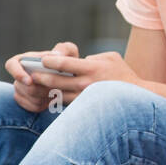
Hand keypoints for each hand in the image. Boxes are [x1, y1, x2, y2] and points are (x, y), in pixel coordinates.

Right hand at [5, 41, 79, 112]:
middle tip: (55, 88)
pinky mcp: (26, 101)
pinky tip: (53, 99)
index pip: (11, 65)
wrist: (70, 80)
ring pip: (29, 97)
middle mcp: (20, 74)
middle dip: (39, 88)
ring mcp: (21, 88)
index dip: (17, 73)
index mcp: (25, 60)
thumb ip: (65, 49)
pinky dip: (45, 104)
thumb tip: (58, 54)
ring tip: (57, 92)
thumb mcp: (69, 52)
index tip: (30, 81)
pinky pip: (32, 106)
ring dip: (44, 96)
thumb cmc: (67, 63)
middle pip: (21, 86)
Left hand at [22, 50, 141, 107]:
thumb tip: (79, 61)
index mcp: (91, 68)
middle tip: (30, 75)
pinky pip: (65, 103)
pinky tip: (47, 96)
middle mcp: (86, 84)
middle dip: (41, 77)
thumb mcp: (111, 57)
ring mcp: (84, 97)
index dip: (50, 61)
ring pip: (57, 94)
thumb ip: (93, 57)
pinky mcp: (84, 107)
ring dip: (44, 91)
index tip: (42, 60)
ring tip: (34, 87)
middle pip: (56, 81)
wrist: (135, 98)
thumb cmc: (123, 74)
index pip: (64, 64)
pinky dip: (54, 99)